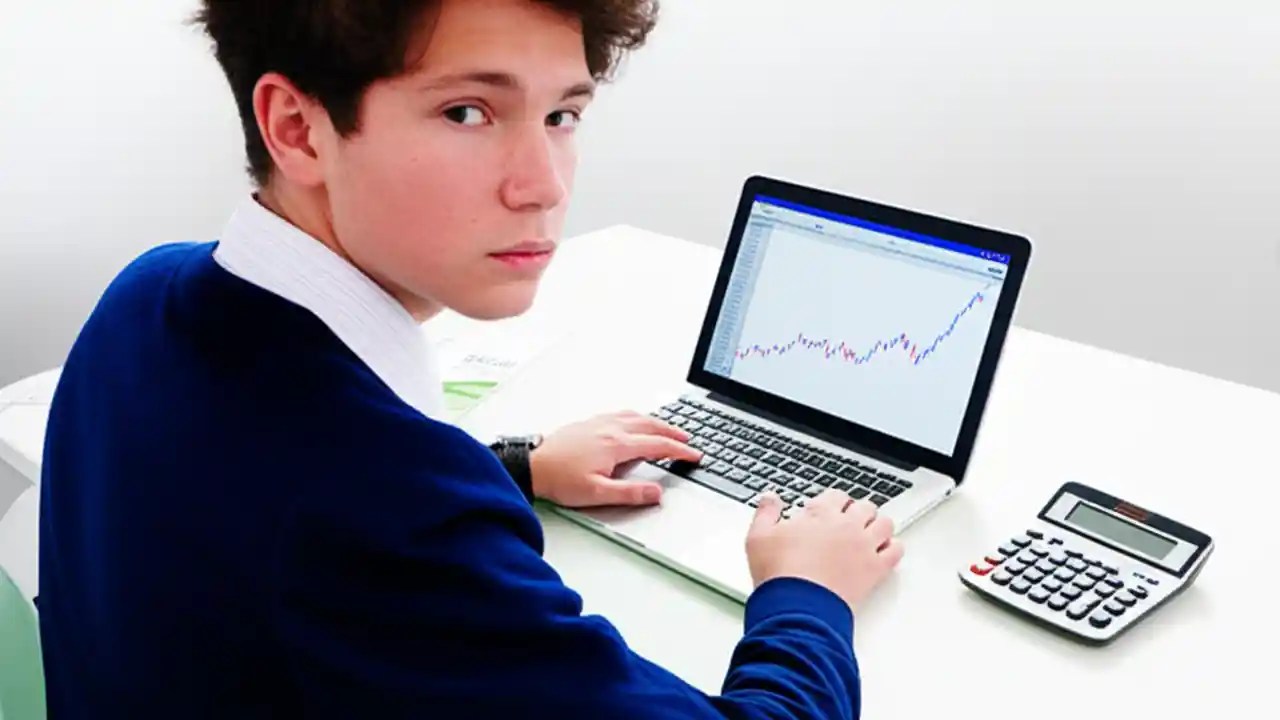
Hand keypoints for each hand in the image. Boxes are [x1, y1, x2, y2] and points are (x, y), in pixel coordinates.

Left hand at [529, 411, 702, 507]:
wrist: (532, 464)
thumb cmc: (559, 479)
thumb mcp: (597, 493)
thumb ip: (630, 493)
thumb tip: (656, 493)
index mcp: (617, 445)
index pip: (658, 446)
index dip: (680, 451)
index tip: (694, 455)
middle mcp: (610, 429)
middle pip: (651, 426)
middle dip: (673, 433)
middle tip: (688, 440)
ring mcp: (599, 423)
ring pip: (637, 416)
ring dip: (657, 422)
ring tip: (668, 428)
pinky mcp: (589, 423)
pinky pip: (621, 413)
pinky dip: (637, 416)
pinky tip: (634, 420)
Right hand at [746, 489, 903, 610]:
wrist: (797, 606)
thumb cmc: (779, 573)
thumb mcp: (759, 536)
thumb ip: (766, 512)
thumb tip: (771, 498)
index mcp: (820, 514)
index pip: (836, 495)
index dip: (833, 502)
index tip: (827, 509)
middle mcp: (846, 525)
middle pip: (865, 506)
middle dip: (858, 511)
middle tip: (850, 521)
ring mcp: (864, 546)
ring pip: (885, 524)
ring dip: (879, 525)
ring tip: (871, 532)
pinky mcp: (875, 569)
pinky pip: (895, 551)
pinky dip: (893, 548)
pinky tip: (884, 552)